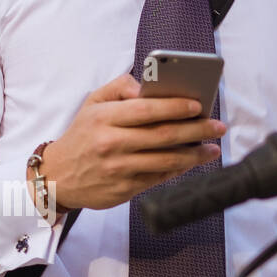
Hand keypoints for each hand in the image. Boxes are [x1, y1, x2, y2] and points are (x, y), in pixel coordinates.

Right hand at [40, 73, 225, 212]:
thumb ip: (120, 87)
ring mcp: (118, 169)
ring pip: (165, 160)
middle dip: (196, 130)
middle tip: (217, 126)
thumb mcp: (92, 103)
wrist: (58, 177)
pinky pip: (158, 178)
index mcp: (103, 119)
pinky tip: (192, 161)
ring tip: (212, 147)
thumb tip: (148, 86)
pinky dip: (179, 169)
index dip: (175, 107)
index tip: (198, 105)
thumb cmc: (82, 136)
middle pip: (162, 135)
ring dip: (194, 154)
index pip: (146, 110)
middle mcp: (111, 144)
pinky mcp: (124, 189)